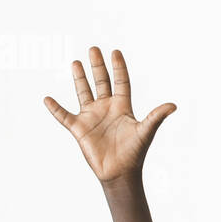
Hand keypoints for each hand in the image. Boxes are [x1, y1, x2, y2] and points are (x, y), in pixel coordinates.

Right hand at [43, 47, 175, 184]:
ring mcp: (92, 117)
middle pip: (101, 82)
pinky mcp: (79, 129)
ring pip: (84, 93)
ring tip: (76, 62)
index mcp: (122, 107)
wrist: (120, 173)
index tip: (115, 52)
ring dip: (79, 79)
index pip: (120, 82)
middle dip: (97, 66)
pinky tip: (47, 98)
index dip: (118, 68)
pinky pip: (64, 116)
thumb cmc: (135, 152)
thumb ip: (156, 117)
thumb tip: (173, 105)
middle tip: (94, 49)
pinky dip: (55, 108)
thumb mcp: (145, 131)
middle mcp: (106, 109)